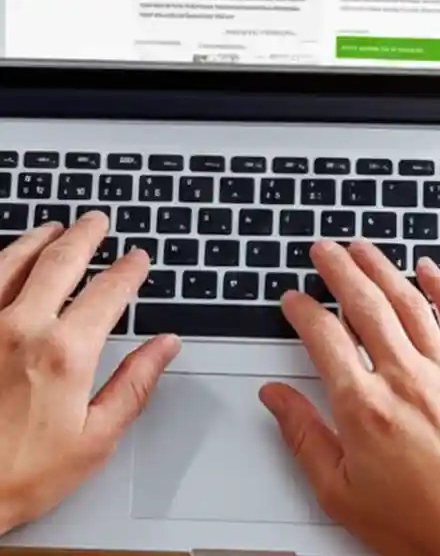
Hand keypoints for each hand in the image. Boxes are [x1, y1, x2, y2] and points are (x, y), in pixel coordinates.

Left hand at [0, 214, 179, 534]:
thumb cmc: (17, 476)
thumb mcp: (95, 438)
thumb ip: (134, 383)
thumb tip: (165, 347)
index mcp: (64, 353)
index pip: (108, 292)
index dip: (128, 270)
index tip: (137, 259)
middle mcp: (18, 329)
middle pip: (57, 262)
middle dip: (82, 236)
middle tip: (95, 221)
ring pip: (7, 262)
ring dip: (34, 240)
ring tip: (49, 229)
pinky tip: (1, 264)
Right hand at [259, 240, 439, 555]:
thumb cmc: (424, 527)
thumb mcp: (342, 495)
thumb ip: (304, 438)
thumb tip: (275, 400)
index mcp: (364, 409)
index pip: (324, 339)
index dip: (302, 311)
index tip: (292, 299)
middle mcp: (407, 381)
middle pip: (366, 306)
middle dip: (339, 270)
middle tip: (323, 250)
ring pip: (411, 303)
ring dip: (383, 269)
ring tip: (363, 248)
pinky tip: (430, 271)